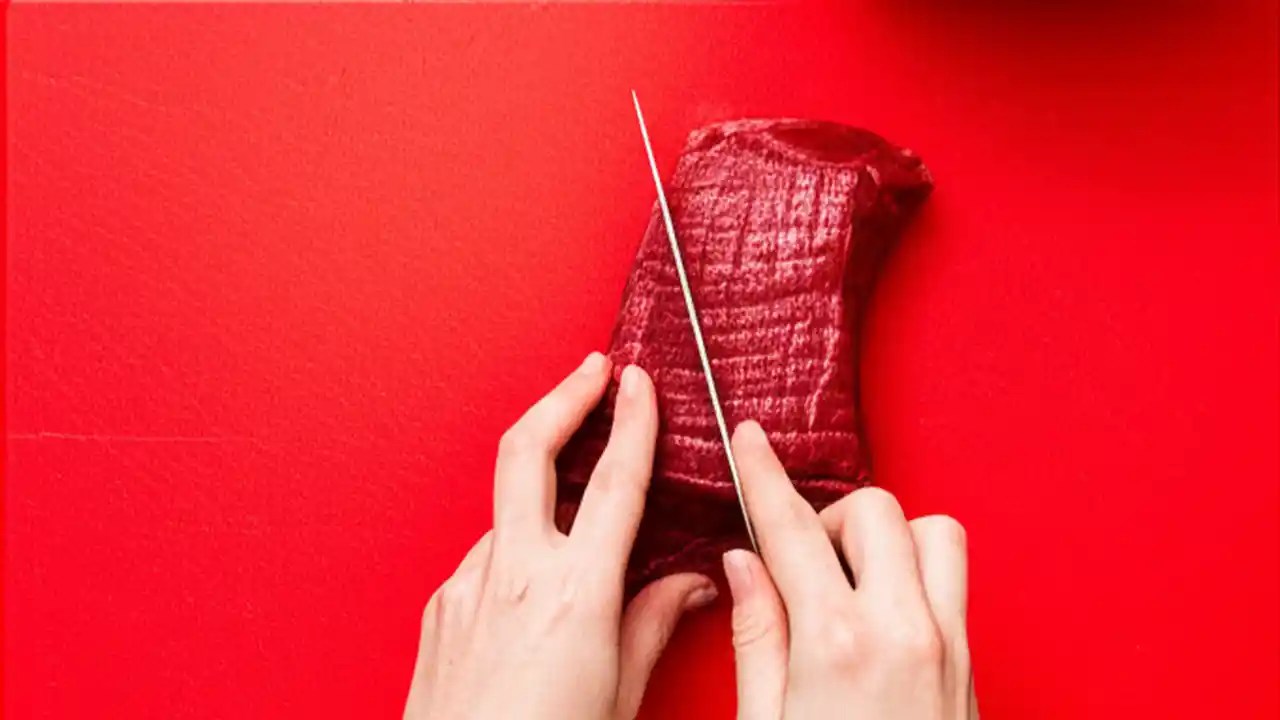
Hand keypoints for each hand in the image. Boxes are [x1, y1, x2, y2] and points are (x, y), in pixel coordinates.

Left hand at [404, 353, 717, 719]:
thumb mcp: (622, 696)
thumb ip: (652, 626)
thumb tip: (690, 585)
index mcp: (575, 592)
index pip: (615, 482)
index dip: (632, 421)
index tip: (639, 382)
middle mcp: (514, 574)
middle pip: (529, 449)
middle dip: (562, 396)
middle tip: (591, 367)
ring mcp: (467, 586)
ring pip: (507, 511)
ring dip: (541, 491)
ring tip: (576, 506)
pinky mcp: (439, 608)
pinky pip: (485, 559)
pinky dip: (515, 551)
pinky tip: (535, 588)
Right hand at [724, 421, 975, 719]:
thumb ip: (755, 638)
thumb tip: (745, 566)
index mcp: (837, 644)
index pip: (792, 529)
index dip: (763, 475)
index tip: (749, 439)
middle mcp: (904, 631)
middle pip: (874, 510)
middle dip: (829, 521)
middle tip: (800, 571)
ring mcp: (949, 645)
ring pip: (933, 531)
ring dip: (886, 540)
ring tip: (848, 586)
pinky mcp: (972, 664)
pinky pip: (953, 579)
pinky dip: (915, 572)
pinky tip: (878, 614)